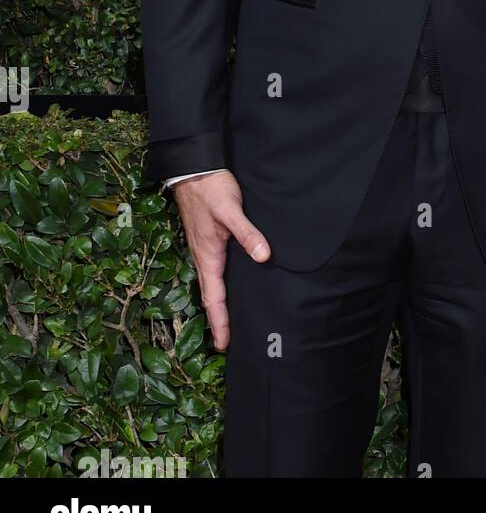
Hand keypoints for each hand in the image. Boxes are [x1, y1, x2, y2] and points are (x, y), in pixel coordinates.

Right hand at [170, 170, 270, 350]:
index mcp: (208, 255)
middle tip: (226, 342)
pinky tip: (228, 284)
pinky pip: (212, 270)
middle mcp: (203, 256)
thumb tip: (263, 256)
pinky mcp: (208, 238)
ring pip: (211, 283)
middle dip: (218, 319)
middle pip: (210, 295)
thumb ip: (247, 233)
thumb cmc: (211, 190)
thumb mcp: (231, 211)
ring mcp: (204, 248)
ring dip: (217, 304)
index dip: (220, 321)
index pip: (214, 297)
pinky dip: (218, 285)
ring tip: (227, 321)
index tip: (223, 344)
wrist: (194, 168)